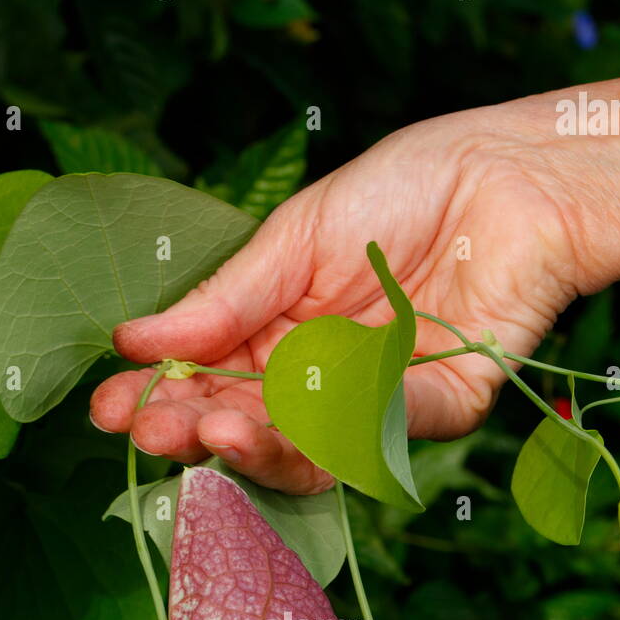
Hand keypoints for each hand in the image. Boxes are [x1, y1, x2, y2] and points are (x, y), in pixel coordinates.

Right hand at [90, 61, 619, 494]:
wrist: (510, 174)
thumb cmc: (406, 193)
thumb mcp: (294, 239)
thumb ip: (225, 301)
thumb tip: (136, 343)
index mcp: (285, 343)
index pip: (214, 387)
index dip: (164, 401)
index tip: (109, 409)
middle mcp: (328, 385)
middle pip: (254, 429)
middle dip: (199, 431)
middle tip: (150, 430)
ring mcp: (382, 404)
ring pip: (312, 445)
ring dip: (257, 442)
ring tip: (209, 426)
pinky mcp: (441, 408)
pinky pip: (386, 425)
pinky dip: (340, 420)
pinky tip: (288, 409)